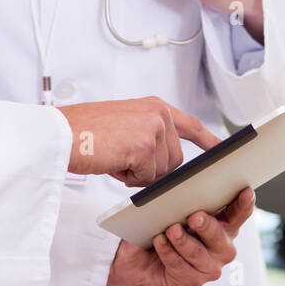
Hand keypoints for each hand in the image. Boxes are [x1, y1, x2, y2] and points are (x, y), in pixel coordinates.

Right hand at [57, 97, 220, 185]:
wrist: (61, 134)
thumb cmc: (84, 133)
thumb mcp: (125, 126)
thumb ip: (149, 136)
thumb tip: (166, 164)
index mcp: (153, 106)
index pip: (190, 125)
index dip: (208, 139)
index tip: (223, 149)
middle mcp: (158, 113)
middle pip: (175, 160)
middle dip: (150, 168)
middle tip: (121, 157)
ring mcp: (154, 128)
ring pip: (161, 172)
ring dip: (137, 173)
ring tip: (114, 156)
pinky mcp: (146, 145)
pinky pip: (147, 178)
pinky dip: (127, 178)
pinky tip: (112, 161)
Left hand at [107, 188, 255, 285]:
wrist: (136, 257)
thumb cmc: (160, 226)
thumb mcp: (171, 208)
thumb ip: (183, 197)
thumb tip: (181, 186)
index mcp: (223, 225)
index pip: (238, 213)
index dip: (244, 203)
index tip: (245, 191)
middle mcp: (221, 248)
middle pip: (220, 236)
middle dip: (207, 226)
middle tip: (194, 216)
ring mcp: (208, 267)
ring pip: (198, 254)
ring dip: (183, 241)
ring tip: (171, 229)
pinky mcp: (191, 281)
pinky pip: (180, 267)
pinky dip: (168, 252)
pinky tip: (159, 241)